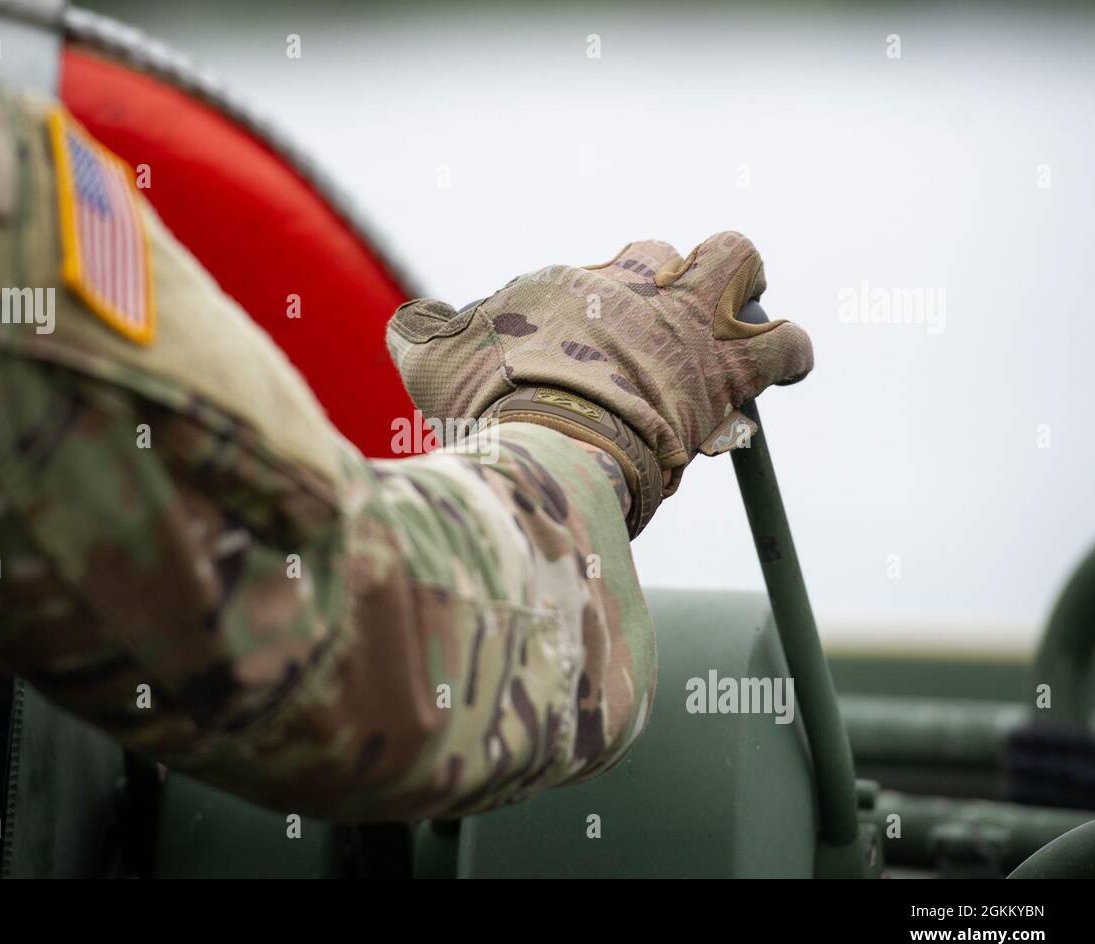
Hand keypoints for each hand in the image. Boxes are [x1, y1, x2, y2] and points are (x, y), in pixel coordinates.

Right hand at [386, 231, 812, 534]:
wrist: (551, 437)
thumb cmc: (486, 403)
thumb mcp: (430, 361)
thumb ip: (423, 335)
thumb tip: (411, 326)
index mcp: (565, 286)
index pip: (589, 281)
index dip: (596, 313)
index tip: (587, 356)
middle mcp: (629, 285)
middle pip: (664, 249)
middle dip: (664, 278)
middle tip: (665, 324)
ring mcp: (684, 317)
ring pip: (738, 259)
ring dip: (742, 291)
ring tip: (740, 332)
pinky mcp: (727, 364)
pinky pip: (787, 346)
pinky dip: (787, 355)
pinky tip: (781, 371)